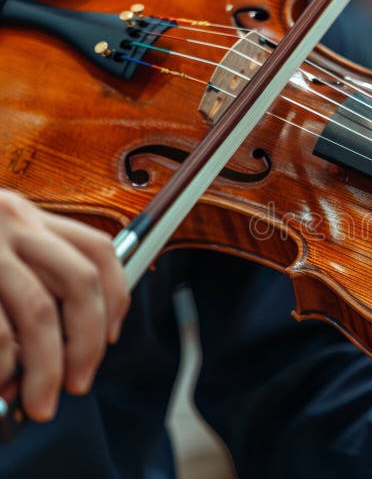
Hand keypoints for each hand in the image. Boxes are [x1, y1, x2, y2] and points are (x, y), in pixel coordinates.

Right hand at [0, 190, 128, 420]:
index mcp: (24, 215)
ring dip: (47, 368)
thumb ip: (24, 272)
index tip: (112, 336)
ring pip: (39, 312)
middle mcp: (8, 221)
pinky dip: (3, 364)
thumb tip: (61, 343)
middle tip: (80, 383)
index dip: (116, 297)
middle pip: (80, 283)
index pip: (98, 251)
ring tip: (41, 401)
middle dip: (88, 343)